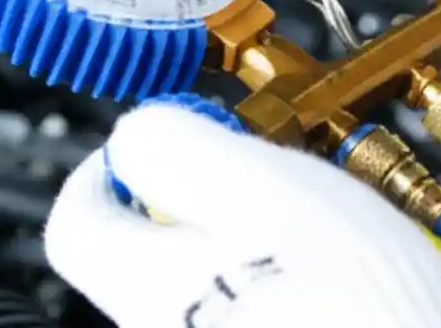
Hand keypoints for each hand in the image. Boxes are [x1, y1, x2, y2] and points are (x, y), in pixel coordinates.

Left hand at [45, 101, 440, 327]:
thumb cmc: (363, 304)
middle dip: (204, 203)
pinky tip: (332, 284)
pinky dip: (276, 289)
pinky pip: (246, 314)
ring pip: (204, 284)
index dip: (114, 164)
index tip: (162, 138)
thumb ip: (186, 151)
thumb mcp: (273, 191)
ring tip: (321, 238)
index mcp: (150, 289)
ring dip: (249, 247)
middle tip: (269, 180)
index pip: (77, 220)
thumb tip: (137, 131)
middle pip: (146, 253)